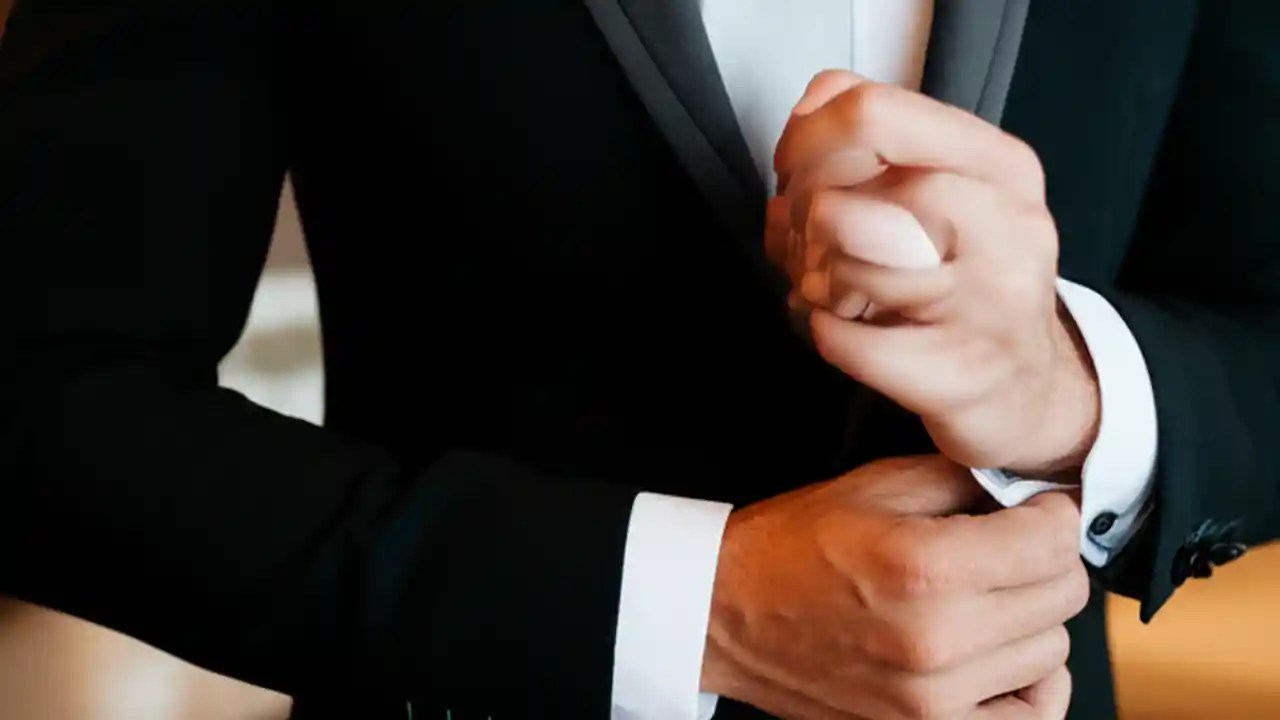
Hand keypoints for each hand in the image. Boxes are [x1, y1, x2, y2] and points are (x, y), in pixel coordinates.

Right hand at [701, 455, 1086, 718]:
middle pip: (1063, 595)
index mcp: (924, 565)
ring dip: (1032, 617)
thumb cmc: (792, 547)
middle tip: (1009, 545)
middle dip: (1045, 560)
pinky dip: (1031, 683)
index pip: (1053, 540)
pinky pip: (1031, 714)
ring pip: (1053, 651)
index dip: (1050, 513)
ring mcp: (934, 696)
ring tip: (989, 596)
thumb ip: (963, 478)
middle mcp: (938, 637)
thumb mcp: (875, 485)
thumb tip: (1029, 486)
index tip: (1034, 509)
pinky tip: (1004, 654)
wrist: (727, 613)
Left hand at [768, 71, 1099, 476]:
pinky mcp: (955, 376)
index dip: (805, 141)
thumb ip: (879, 142)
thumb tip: (804, 118)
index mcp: (1000, 167)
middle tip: (807, 243)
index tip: (794, 170)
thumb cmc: (971, 283)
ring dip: (814, 280)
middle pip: (842, 198)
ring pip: (844, 266)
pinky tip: (847, 330)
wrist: (1030, 391)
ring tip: (833, 290)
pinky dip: (824, 333)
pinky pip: (842, 342)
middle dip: (800, 223)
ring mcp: (987, 306)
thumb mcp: (947, 191)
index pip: (874, 114)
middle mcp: (1007, 227)